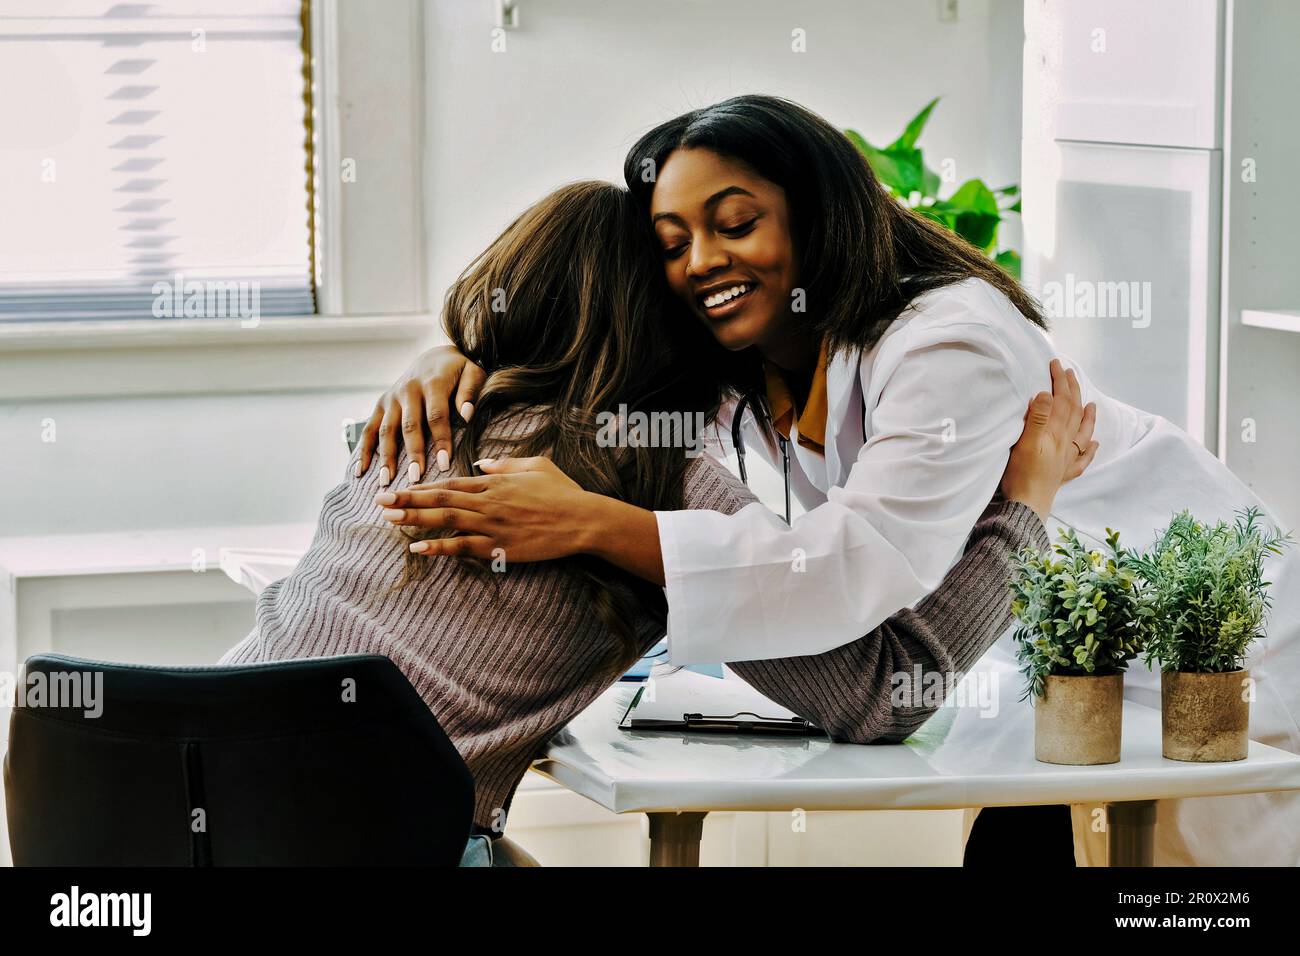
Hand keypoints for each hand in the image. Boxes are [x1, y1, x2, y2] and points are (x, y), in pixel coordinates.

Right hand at [355, 345, 486, 485]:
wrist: (434, 357)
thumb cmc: (458, 371)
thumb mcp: (472, 372)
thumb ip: (470, 392)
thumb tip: (467, 414)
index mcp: (433, 383)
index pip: (436, 415)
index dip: (440, 440)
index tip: (445, 464)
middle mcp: (408, 390)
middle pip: (409, 426)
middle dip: (412, 453)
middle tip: (415, 479)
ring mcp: (392, 398)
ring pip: (386, 430)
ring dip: (385, 456)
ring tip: (387, 480)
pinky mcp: (381, 404)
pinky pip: (369, 429)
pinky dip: (363, 450)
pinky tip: (360, 471)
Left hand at [372, 456, 599, 561]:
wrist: (583, 519)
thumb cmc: (564, 492)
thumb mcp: (536, 465)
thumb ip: (505, 464)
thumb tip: (482, 463)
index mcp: (495, 482)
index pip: (450, 483)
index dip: (422, 486)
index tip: (400, 488)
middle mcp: (488, 501)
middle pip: (440, 499)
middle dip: (406, 499)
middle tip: (379, 499)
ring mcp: (492, 524)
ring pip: (445, 519)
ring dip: (414, 518)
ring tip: (388, 518)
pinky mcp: (499, 547)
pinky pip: (463, 547)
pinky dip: (439, 547)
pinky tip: (417, 548)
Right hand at [1000, 358, 1097, 522]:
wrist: (1028, 505)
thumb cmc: (1022, 474)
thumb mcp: (1026, 442)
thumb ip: (1037, 418)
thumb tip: (1045, 394)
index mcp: (1055, 433)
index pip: (1061, 401)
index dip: (1060, 382)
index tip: (1056, 364)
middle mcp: (1065, 443)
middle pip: (1073, 412)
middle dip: (1072, 391)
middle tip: (1070, 373)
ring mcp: (1066, 459)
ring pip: (1082, 433)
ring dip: (1087, 416)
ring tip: (1091, 404)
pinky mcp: (1063, 473)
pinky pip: (1082, 459)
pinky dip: (1089, 449)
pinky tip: (1093, 444)